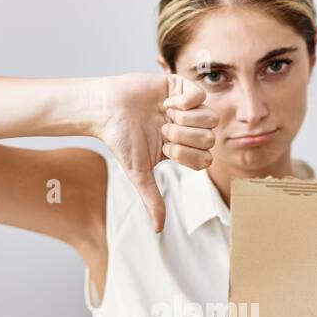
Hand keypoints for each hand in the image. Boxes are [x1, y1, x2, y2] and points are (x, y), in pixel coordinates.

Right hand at [94, 73, 217, 232]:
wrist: (106, 109)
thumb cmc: (121, 141)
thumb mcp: (139, 174)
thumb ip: (153, 200)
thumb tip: (158, 230)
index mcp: (182, 148)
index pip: (206, 159)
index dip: (187, 155)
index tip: (165, 148)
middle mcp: (188, 128)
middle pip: (210, 139)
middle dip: (185, 137)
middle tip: (164, 130)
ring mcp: (187, 107)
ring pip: (210, 117)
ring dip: (186, 119)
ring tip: (165, 116)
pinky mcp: (181, 86)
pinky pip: (201, 94)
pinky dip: (185, 101)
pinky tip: (167, 102)